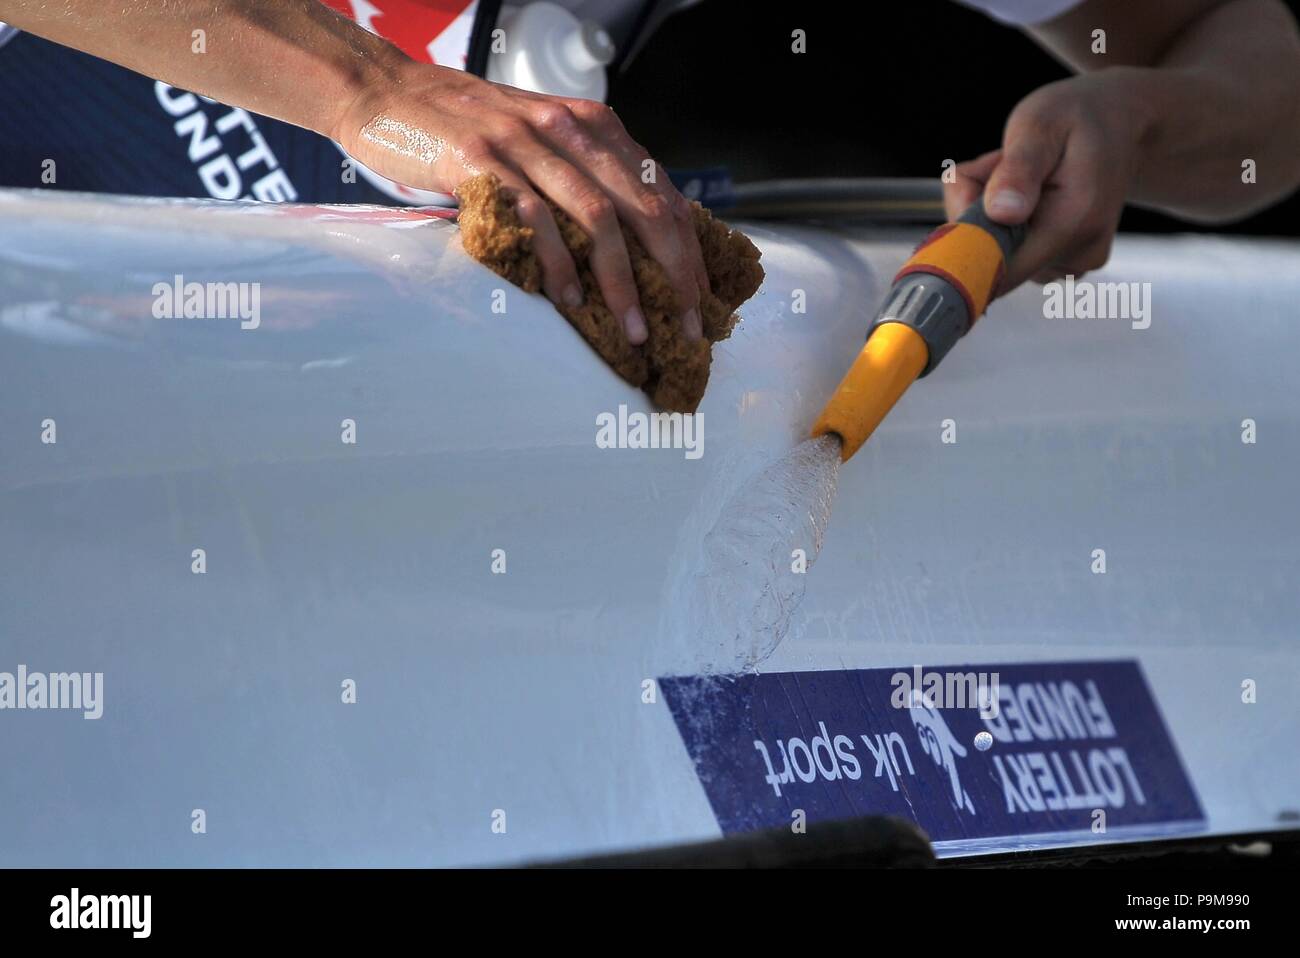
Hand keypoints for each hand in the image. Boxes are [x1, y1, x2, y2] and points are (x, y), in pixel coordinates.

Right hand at [334, 61, 707, 343]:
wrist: (385, 94)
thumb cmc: (467, 133)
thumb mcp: (540, 144)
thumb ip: (582, 180)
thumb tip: (631, 251)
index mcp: (594, 126)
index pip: (663, 193)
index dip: (690, 252)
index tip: (702, 303)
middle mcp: (569, 127)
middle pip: (644, 207)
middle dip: (674, 274)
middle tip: (685, 329)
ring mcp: (525, 140)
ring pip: (597, 216)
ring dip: (623, 281)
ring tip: (635, 330)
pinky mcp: (480, 159)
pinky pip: (534, 216)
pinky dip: (558, 262)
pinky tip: (571, 301)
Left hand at [942, 70, 1150, 291]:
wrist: (1117, 122)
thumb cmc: (1076, 117)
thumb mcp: (1040, 125)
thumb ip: (1018, 170)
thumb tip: (1000, 213)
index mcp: (1074, 223)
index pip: (997, 270)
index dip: (966, 235)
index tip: (972, 185)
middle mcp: (1076, 255)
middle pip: (989, 260)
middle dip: (976, 213)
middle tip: (999, 165)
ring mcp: (1071, 265)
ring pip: (997, 255)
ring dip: (989, 216)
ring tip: (1021, 176)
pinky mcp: (1062, 265)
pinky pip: (1012, 255)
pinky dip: (1005, 225)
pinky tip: (1029, 195)